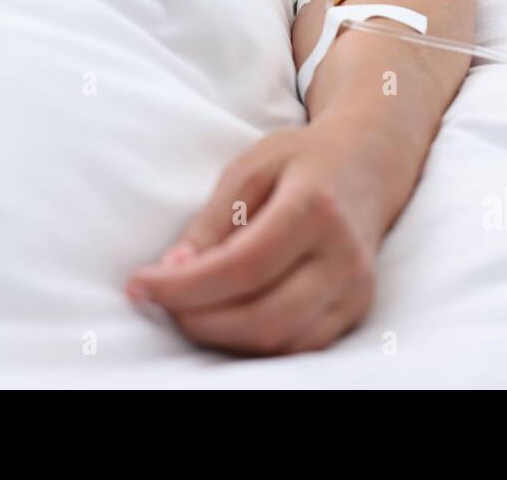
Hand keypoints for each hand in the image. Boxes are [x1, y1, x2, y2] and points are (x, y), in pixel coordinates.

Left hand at [126, 116, 423, 355]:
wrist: (366, 165)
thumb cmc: (301, 160)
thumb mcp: (249, 168)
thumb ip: (212, 221)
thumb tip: (173, 271)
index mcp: (315, 207)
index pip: (243, 266)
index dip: (185, 285)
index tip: (140, 284)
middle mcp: (343, 256)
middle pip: (263, 316)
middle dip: (198, 319)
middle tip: (161, 301)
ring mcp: (355, 289)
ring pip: (280, 342)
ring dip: (222, 336)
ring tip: (189, 308)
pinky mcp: (356, 310)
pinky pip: (299, 346)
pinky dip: (253, 342)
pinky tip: (226, 317)